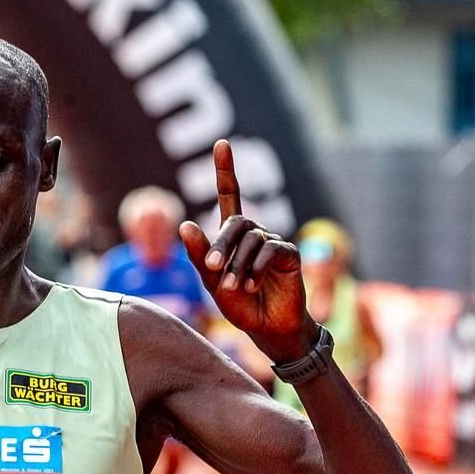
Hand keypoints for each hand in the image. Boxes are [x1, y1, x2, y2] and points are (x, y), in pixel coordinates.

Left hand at [179, 140, 313, 364]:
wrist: (267, 329)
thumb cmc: (240, 305)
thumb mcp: (212, 282)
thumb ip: (200, 256)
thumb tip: (185, 223)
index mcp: (234, 237)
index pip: (231, 195)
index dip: (226, 170)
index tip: (223, 144)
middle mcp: (255, 234)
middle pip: (236, 222)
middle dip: (221, 244)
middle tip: (213, 269)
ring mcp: (273, 242)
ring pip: (251, 238)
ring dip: (238, 263)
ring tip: (234, 287)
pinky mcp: (289, 253)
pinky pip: (270, 249)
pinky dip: (256, 267)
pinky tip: (252, 285)